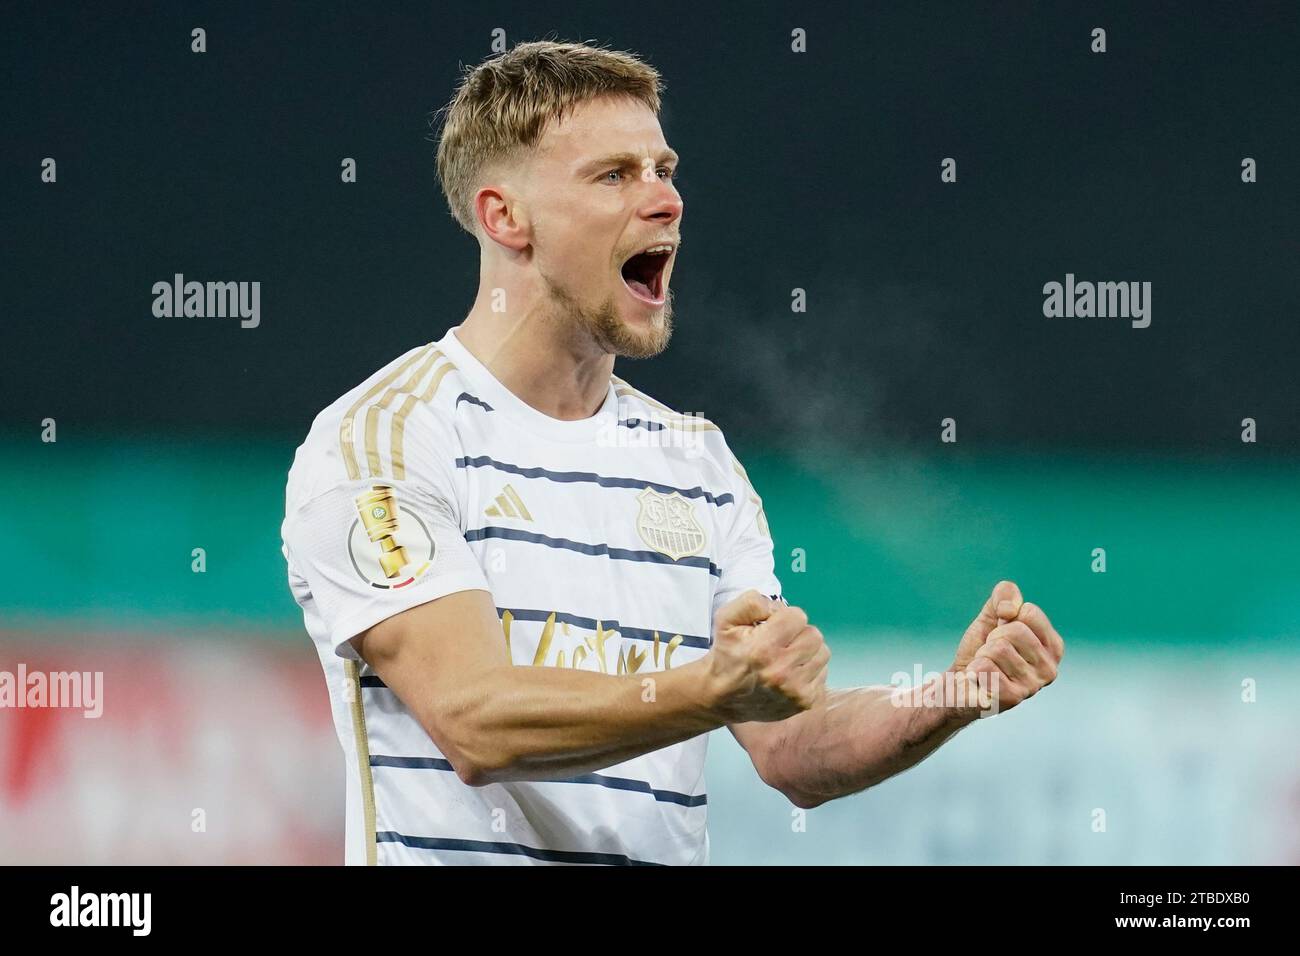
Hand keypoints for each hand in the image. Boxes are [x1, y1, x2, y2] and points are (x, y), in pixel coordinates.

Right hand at [704, 590, 829, 722]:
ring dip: (807, 652)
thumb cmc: (726, 654)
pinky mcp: (804, 703)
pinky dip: (809, 671)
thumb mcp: (726, 619)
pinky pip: (822, 674)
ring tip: (786, 658)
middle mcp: (781, 672)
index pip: (797, 617)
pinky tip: (790, 675)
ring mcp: (795, 691)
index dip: (784, 618)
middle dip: (798, 634)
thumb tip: (779, 607)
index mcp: (762, 649)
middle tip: (780, 642)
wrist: (721, 696)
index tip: (772, 628)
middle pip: (814, 635)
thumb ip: (752, 602)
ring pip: (822, 654)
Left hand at [950, 581, 1064, 715]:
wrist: (960, 683)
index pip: (1030, 613)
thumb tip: (1009, 611)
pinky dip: (974, 669)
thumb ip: (1005, 595)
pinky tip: (979, 680)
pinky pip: (985, 668)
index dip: (1005, 618)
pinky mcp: (1011, 698)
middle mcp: (1049, 669)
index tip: (1000, 633)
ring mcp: (1032, 686)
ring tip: (985, 667)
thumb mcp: (992, 614)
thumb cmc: (980, 648)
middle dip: (993, 637)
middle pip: (1015, 631)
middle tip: (990, 653)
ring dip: (982, 654)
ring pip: (998, 649)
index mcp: (1052, 646)